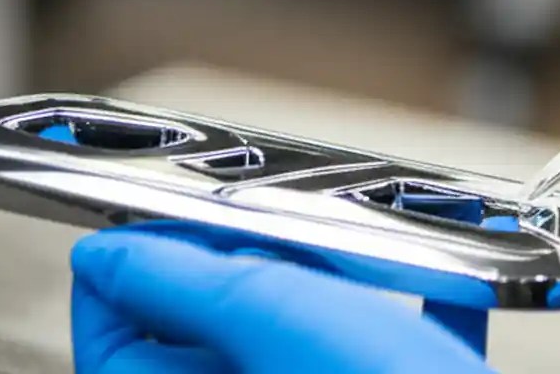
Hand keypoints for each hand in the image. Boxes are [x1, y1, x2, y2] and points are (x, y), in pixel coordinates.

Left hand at [70, 230, 495, 373]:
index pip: (112, 343)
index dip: (135, 269)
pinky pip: (398, 339)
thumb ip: (184, 283)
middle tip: (281, 218)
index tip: (171, 215)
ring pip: (311, 331)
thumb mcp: (275, 321)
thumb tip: (110, 254)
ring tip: (367, 232)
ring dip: (343, 273)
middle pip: (214, 330)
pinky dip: (421, 297)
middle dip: (254, 259)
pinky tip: (449, 262)